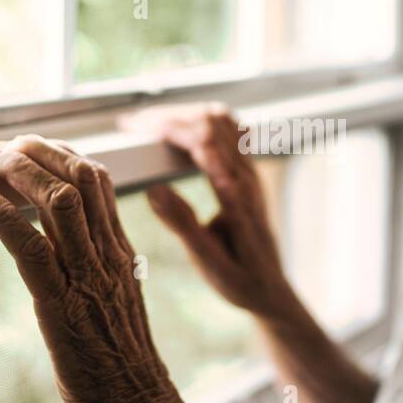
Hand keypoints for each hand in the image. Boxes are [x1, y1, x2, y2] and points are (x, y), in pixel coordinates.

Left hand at [0, 134, 185, 402]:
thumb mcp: (120, 303)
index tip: (33, 146)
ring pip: (58, 200)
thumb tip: (75, 257)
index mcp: (123, 253)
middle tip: (1, 144)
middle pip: (79, 176)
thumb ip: (102, 272)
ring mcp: (88, 277)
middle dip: (37, 149)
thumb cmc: (126, 366)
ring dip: (16, 171)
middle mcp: (108, 256)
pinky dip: (2, 215)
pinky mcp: (62, 305)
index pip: (99, 181)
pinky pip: (31, 247)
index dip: (62, 153)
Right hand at [121, 102, 296, 319]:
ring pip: (220, 120)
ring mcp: (251, 171)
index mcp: (238, 196)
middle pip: (210, 122)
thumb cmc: (238, 280)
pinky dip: (200, 120)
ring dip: (184, 114)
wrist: (270, 289)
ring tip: (148, 124)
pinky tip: (178, 130)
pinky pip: (228, 129)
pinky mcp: (249, 172)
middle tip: (132, 124)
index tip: (135, 129)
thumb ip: (183, 225)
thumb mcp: (208, 262)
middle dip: (169, 116)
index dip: (168, 128)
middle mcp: (248, 176)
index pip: (204, 142)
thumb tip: (154, 190)